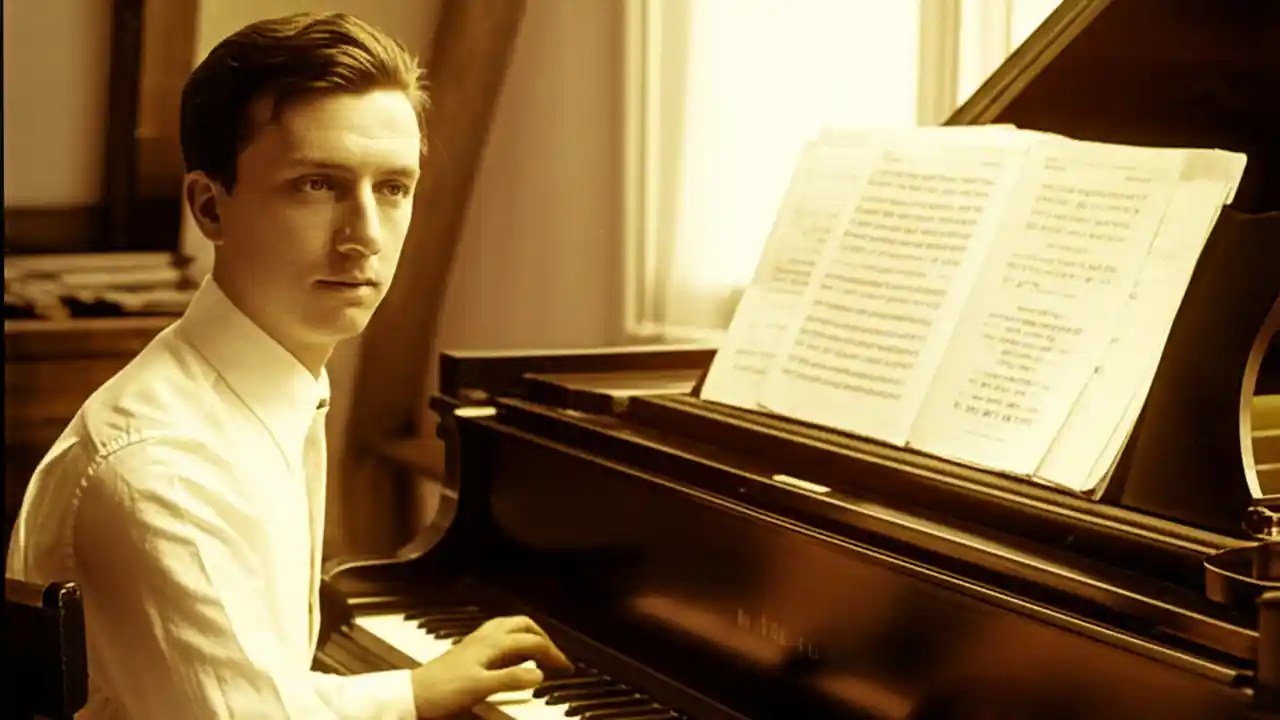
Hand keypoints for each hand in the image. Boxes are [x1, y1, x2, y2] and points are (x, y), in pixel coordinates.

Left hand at [410, 615, 573, 718]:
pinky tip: (512, 656)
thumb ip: (511, 679)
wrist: (414, 694)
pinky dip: (514, 640)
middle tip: (554, 656)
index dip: (553, 653)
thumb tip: (540, 674)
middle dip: (543, 637)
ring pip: (510, 626)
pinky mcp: (469, 648)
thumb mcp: (481, 687)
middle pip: (523, 625)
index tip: (566, 668)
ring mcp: (476, 640)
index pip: (532, 642)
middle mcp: (486, 636)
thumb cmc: (445, 690)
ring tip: (538, 652)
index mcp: (493, 643)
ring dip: (528, 635)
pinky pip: (499, 634)